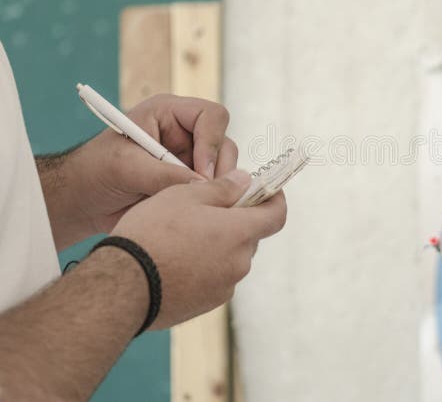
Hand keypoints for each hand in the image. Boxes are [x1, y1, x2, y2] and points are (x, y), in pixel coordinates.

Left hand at [40, 94, 239, 248]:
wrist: (83, 201)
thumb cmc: (94, 172)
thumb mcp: (126, 167)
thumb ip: (165, 174)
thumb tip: (203, 185)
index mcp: (168, 113)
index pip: (211, 115)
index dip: (212, 141)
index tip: (202, 173)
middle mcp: (185, 132)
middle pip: (223, 143)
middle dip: (218, 169)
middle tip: (205, 194)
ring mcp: (190, 158)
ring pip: (224, 168)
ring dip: (214, 187)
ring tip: (192, 204)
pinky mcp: (191, 182)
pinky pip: (214, 188)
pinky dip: (210, 200)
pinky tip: (193, 210)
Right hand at [109, 169, 286, 329]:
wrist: (122, 287)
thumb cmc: (152, 233)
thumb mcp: (184, 195)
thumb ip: (221, 187)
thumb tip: (245, 181)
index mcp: (239, 233)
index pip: (277, 215)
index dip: (275, 200)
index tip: (267, 192)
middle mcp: (239, 263)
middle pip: (250, 237)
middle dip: (235, 222)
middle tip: (206, 211)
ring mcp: (224, 287)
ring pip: (230, 258)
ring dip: (217, 246)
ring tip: (181, 237)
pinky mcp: (206, 304)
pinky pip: (214, 279)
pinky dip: (204, 268)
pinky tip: (175, 261)